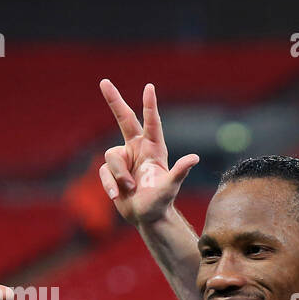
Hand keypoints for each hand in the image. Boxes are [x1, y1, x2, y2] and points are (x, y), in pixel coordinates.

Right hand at [99, 80, 198, 225]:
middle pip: (124, 119)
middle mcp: (137, 149)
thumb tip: (194, 158)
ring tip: (130, 189)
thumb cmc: (161, 202)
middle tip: (104, 81)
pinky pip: (104, 172)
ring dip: (120, 175)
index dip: (149, 105)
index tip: (149, 87)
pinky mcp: (111, 171)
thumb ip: (179, 172)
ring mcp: (123, 159)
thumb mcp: (170, 187)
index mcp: (154, 149)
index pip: (151, 123)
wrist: (147, 218)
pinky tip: (117, 196)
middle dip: (114, 100)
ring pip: (111, 156)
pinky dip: (110, 184)